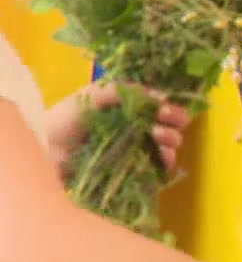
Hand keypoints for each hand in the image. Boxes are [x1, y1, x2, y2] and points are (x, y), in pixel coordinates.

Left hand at [64, 83, 191, 172]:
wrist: (46, 149)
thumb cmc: (66, 119)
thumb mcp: (94, 96)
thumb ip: (126, 92)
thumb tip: (163, 98)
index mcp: (131, 106)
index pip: (163, 104)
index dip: (170, 105)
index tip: (164, 108)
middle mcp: (138, 126)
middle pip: (172, 123)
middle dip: (175, 121)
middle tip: (163, 121)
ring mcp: (136, 149)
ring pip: (170, 144)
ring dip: (171, 139)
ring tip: (157, 137)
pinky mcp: (133, 170)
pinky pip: (159, 167)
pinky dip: (167, 162)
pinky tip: (163, 157)